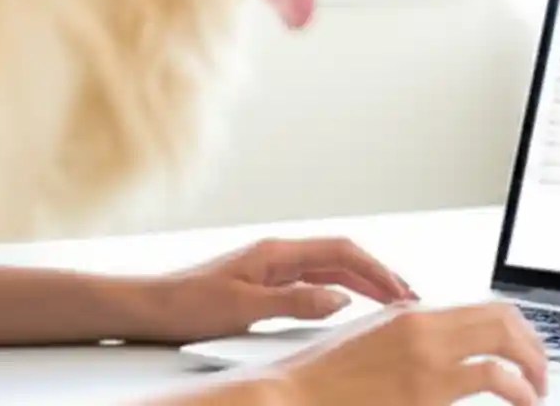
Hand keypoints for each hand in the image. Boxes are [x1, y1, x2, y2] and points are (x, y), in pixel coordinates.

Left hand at [121, 237, 417, 342]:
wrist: (150, 307)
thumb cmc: (188, 304)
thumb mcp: (244, 307)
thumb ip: (296, 301)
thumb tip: (342, 298)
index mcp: (276, 252)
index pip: (341, 251)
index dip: (376, 270)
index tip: (401, 291)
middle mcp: (277, 255)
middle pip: (341, 257)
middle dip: (378, 274)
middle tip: (409, 297)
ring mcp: (271, 268)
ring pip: (330, 269)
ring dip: (362, 282)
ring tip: (390, 300)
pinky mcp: (263, 284)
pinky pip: (313, 282)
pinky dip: (340, 290)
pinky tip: (349, 302)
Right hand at [277, 301, 548, 405]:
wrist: (291, 396)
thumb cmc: (321, 381)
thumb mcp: (369, 347)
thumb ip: (407, 341)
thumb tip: (441, 350)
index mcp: (410, 314)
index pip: (480, 305)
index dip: (515, 326)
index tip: (525, 348)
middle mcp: (422, 326)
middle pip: (500, 316)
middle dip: (532, 343)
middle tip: (540, 370)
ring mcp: (426, 355)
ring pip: (503, 339)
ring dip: (532, 364)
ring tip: (537, 389)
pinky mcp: (428, 389)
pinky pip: (492, 377)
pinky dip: (519, 387)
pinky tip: (524, 399)